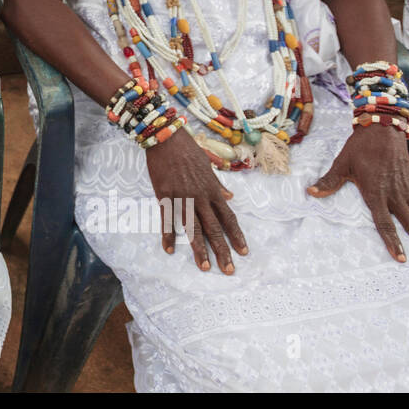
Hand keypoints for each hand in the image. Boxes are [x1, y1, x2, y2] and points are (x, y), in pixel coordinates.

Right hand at [144, 127, 248, 273]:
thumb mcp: (208, 165)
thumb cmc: (188, 149)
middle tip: (228, 270)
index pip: (228, 218)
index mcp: (212, 190)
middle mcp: (200, 197)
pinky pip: (167, 219)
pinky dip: (168, 235)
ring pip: (193, 228)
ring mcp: (182, 197)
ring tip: (205, 267)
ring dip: (199, 249)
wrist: (166, 137)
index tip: (243, 252)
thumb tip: (229, 197)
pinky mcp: (165, 195)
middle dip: (222, 251)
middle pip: (214, 229)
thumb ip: (218, 184)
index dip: (236, 236)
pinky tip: (170, 249)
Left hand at [308, 124, 408, 266]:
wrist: (383, 128)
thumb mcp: (342, 163)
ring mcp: (406, 190)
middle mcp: (395, 194)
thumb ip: (329, 181)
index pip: (384, 222)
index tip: (402, 258)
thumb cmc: (360, 147)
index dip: (393, 241)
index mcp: (376, 192)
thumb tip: (310, 192)